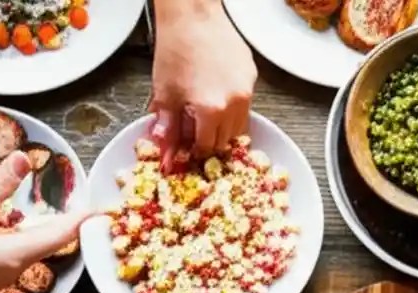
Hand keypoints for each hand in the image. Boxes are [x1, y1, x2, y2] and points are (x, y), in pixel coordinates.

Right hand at [0, 153, 91, 292]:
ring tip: (54, 210)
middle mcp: (12, 270)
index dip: (81, 219)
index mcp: (13, 255)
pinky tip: (13, 224)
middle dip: (65, 223)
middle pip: (48, 243)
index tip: (100, 208)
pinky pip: (12, 254)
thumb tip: (23, 161)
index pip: (60, 235)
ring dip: (42, 229)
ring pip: (30, 249)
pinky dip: (21, 236)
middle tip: (80, 203)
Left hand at [149, 0, 255, 168]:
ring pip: (240, 123)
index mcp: (211, 110)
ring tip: (208, 115)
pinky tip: (217, 93)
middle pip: (227, 139)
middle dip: (211, 140)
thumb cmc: (176, 48)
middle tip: (196, 132)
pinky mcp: (252, 77)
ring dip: (225, 126)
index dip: (196, 150)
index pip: (208, 146)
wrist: (192, 16)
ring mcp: (247, 90)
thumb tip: (167, 151)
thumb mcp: (164, 92)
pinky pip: (245, 103)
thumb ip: (168, 126)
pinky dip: (232, 106)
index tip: (189, 148)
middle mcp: (234, 103)